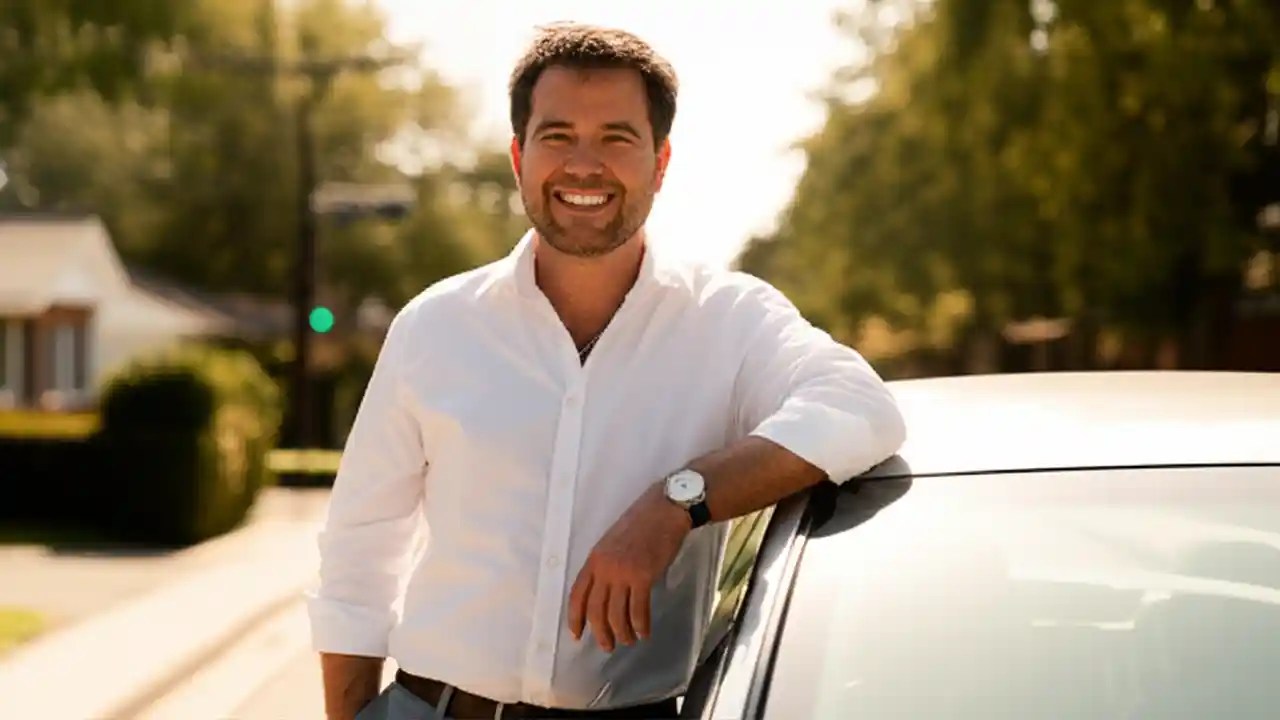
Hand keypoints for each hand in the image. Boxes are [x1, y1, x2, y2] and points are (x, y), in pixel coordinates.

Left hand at [567, 482, 691, 651]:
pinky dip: (640, 625)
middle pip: (595, 610)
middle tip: (607, 646)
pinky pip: (638, 610)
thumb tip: (605, 592)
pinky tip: (644, 633)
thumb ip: (605, 565)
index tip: (577, 635)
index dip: (575, 618)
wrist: (665, 509)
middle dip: (601, 633)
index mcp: (594, 559)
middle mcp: (604, 568)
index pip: (577, 595)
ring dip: (622, 633)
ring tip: (628, 640)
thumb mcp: (612, 542)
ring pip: (616, 614)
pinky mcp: (643, 576)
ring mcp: (623, 572)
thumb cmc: (642, 523)